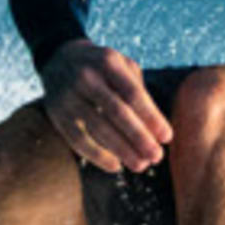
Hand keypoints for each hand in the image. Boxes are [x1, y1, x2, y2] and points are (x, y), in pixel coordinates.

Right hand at [42, 41, 171, 174]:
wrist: (58, 58)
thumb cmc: (101, 67)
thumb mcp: (121, 65)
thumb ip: (138, 90)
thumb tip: (156, 127)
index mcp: (108, 62)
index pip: (133, 94)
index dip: (151, 117)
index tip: (167, 137)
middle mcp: (86, 78)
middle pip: (117, 112)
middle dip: (139, 137)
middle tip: (157, 156)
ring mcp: (69, 97)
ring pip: (98, 129)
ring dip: (122, 150)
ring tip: (141, 165)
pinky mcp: (57, 115)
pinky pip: (78, 140)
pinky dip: (97, 156)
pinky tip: (116, 166)